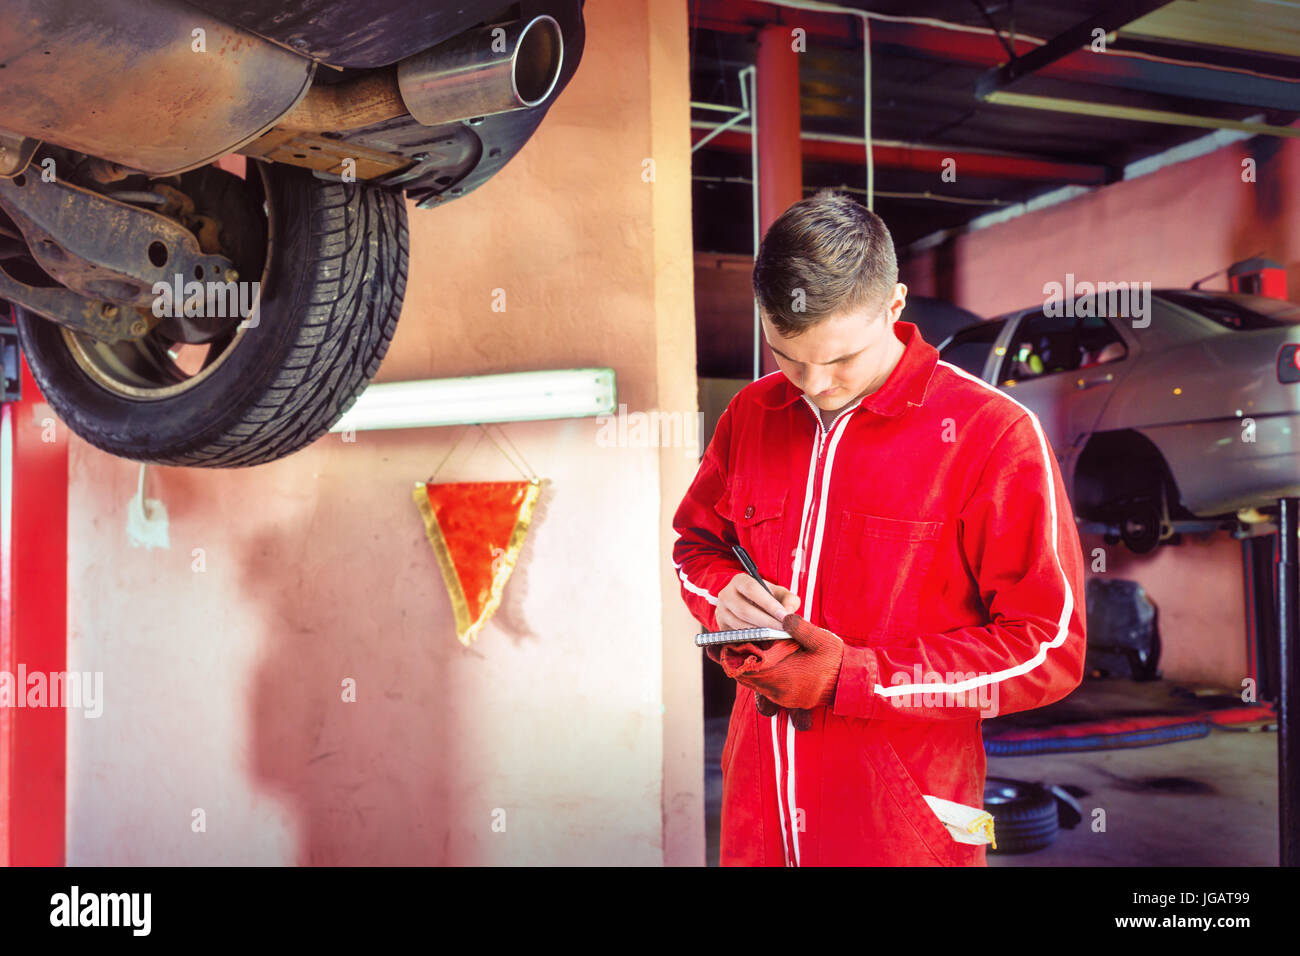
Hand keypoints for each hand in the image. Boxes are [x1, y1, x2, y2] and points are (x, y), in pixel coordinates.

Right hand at [714, 573, 799, 630]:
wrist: (748, 604)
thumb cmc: (766, 597)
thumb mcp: (779, 593)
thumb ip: (789, 599)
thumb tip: (789, 613)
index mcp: (739, 581)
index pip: (752, 590)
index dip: (769, 604)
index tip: (784, 616)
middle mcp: (726, 594)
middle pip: (745, 610)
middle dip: (767, 622)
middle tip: (783, 629)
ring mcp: (721, 611)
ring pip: (740, 625)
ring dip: (760, 632)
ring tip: (777, 634)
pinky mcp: (721, 626)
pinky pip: (737, 635)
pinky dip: (752, 638)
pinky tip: (765, 638)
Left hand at [735, 613, 844, 728]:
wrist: (851, 683)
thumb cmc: (837, 660)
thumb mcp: (821, 639)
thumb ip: (800, 628)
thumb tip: (783, 615)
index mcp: (785, 677)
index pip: (750, 669)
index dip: (738, 655)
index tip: (729, 643)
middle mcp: (780, 692)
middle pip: (749, 678)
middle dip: (740, 662)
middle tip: (730, 646)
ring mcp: (784, 699)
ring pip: (756, 685)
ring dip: (750, 670)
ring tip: (744, 653)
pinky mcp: (789, 700)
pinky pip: (766, 690)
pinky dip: (760, 677)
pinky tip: (762, 664)